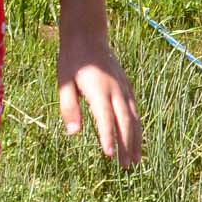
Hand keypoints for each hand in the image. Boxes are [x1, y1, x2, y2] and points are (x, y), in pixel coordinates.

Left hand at [57, 39, 142, 165]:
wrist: (88, 36)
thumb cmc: (72, 61)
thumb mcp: (64, 83)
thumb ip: (68, 107)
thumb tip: (73, 133)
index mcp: (98, 90)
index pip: (105, 118)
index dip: (108, 137)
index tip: (110, 155)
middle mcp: (115, 90)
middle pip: (125, 121)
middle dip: (126, 145)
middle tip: (125, 166)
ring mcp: (124, 89)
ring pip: (134, 118)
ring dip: (135, 140)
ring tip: (134, 160)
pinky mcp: (127, 87)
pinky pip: (135, 110)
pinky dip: (137, 127)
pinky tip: (136, 140)